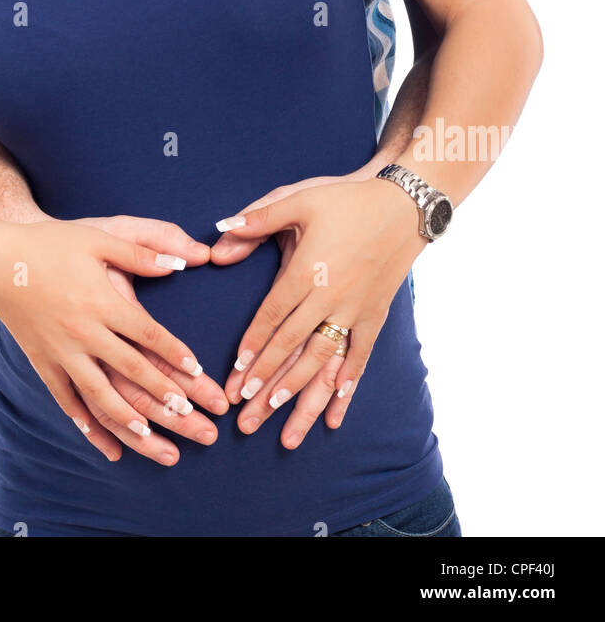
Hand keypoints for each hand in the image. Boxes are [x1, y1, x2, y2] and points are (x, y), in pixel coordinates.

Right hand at [0, 218, 212, 466]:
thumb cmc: (50, 244)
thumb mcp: (98, 238)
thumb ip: (140, 252)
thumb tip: (180, 262)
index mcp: (101, 301)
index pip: (147, 332)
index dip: (174, 352)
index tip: (197, 370)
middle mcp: (83, 331)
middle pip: (130, 368)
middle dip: (162, 394)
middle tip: (189, 415)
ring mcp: (60, 351)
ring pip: (98, 393)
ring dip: (126, 417)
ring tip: (150, 437)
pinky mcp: (40, 361)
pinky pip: (64, 398)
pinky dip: (83, 421)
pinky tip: (100, 441)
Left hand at [210, 179, 425, 446]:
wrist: (404, 204)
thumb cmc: (345, 199)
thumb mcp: (298, 199)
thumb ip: (257, 219)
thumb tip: (217, 236)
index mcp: (307, 269)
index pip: (273, 316)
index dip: (253, 347)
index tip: (235, 375)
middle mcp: (331, 296)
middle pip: (293, 347)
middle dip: (266, 382)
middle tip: (244, 413)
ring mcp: (356, 309)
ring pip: (324, 360)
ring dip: (300, 393)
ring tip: (279, 422)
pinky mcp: (376, 314)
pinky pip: (360, 356)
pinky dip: (348, 384)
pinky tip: (336, 412)